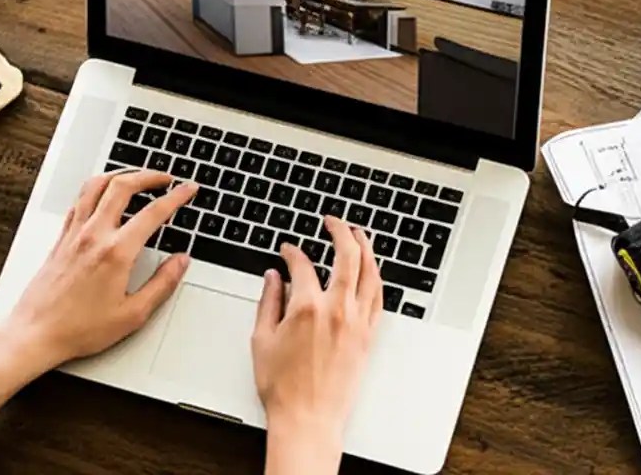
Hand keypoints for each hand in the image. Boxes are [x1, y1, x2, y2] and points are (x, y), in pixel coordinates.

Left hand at [0, 169, 197, 371]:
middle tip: (165, 178)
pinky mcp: (60, 239)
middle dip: (149, 175)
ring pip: (96, 185)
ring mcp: (74, 234)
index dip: (176, 196)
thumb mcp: (133, 314)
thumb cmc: (79, 329)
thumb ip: (162, 284)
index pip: (153, 212)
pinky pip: (79, 201)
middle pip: (123, 186)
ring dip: (120, 174)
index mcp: (116, 253)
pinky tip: (102, 194)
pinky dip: (95, 189)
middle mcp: (93, 236)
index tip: (188, 190)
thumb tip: (180, 262)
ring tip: (135, 176)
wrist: (36, 334)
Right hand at [252, 216, 382, 472]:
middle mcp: (336, 310)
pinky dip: (375, 277)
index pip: (302, 265)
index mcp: (306, 308)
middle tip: (333, 221)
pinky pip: (378, 297)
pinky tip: (371, 270)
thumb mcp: (262, 340)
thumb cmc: (283, 387)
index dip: (293, 252)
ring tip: (359, 234)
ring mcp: (357, 322)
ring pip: (369, 272)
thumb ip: (268, 302)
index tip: (288, 250)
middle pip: (347, 256)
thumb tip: (273, 277)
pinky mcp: (368, 336)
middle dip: (340, 231)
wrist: (308, 419)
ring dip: (365, 247)